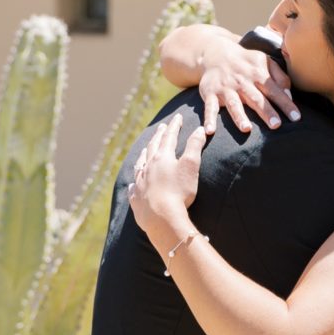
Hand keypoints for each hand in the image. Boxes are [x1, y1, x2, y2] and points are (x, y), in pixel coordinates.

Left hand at [130, 111, 205, 236]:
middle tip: (161, 128)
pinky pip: (134, 188)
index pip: (169, 137)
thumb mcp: (191, 166)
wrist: (162, 217)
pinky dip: (135, 183)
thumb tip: (200, 129)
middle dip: (158, 136)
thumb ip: (195, 146)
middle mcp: (148, 167)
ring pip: (140, 165)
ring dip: (143, 155)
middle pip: (153, 147)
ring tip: (145, 150)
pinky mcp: (136, 199)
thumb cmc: (179, 192)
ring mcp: (140, 183)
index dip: (175, 126)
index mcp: (162, 158)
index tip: (178, 117)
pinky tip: (135, 183)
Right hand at [200, 37, 297, 136]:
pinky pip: (209, 107)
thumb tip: (290, 95)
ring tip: (246, 129)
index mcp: (258, 74)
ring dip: (239, 116)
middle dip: (266, 111)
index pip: (275, 91)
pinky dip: (208, 119)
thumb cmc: (247, 63)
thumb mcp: (265, 62)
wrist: (215, 53)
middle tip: (276, 125)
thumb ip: (280, 77)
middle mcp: (242, 81)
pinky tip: (209, 131)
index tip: (296, 118)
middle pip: (256, 98)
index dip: (286, 104)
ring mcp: (225, 88)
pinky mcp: (210, 93)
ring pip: (233, 103)